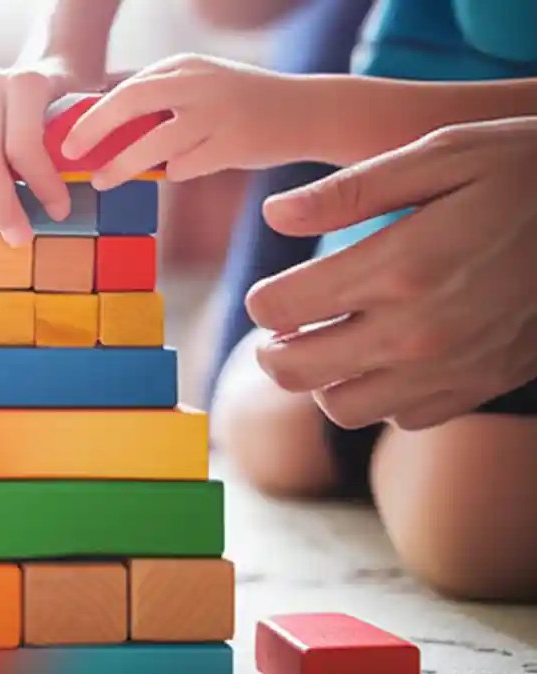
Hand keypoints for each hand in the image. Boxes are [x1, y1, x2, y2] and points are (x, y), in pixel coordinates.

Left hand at [62, 54, 305, 188]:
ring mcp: (217, 113)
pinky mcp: (233, 144)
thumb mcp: (200, 87)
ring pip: (154, 142)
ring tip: (102, 181)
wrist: (307, 111)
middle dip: (93, 128)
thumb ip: (160, 100)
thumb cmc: (242, 105)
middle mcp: (198, 83)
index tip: (67, 135)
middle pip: (130, 101)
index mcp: (184, 65)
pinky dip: (174, 172)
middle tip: (70, 153)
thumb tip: (104, 129)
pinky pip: (185, 166)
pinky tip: (176, 172)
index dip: (93, 112)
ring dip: (122, 165)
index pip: (127, 86)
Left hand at [247, 117, 536, 429]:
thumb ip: (350, 190)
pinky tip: (388, 357)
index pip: (279, 310)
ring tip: (333, 344)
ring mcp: (450, 367)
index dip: (263, 300)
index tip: (273, 291)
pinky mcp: (480, 387)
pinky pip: (401, 419)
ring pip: (342, 406)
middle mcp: (417, 329)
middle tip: (281, 329)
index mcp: (398, 265)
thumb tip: (275, 215)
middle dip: (273, 351)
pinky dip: (380, 396)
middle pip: (296, 372)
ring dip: (323, 380)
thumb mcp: (440, 154)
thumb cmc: (523, 169)